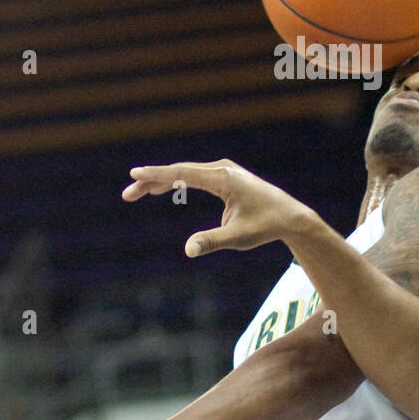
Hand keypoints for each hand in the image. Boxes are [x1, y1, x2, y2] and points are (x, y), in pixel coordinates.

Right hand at [121, 159, 314, 256]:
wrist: (290, 217)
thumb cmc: (266, 226)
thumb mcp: (238, 238)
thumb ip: (211, 241)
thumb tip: (188, 250)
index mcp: (223, 178)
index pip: (182, 173)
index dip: (157, 174)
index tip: (135, 174)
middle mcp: (221, 169)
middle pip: (179, 171)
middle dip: (152, 181)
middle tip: (128, 194)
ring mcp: (223, 171)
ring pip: (184, 173)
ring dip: (161, 182)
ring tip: (137, 193)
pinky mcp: (224, 177)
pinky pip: (193, 176)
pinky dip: (175, 182)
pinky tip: (162, 190)